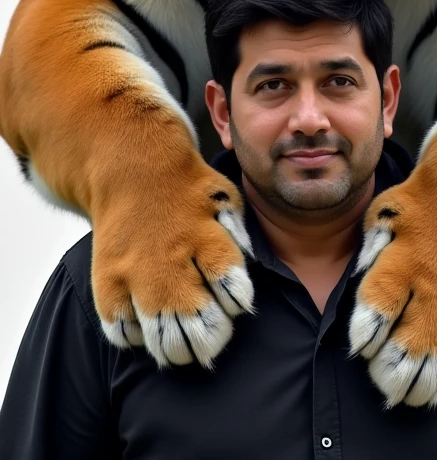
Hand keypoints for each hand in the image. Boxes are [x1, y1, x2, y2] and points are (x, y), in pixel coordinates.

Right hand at [92, 158, 253, 367]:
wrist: (132, 168)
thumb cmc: (189, 189)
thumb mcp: (225, 198)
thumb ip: (238, 235)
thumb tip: (247, 271)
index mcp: (205, 236)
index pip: (230, 285)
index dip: (236, 304)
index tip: (234, 306)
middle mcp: (170, 259)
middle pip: (196, 320)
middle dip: (210, 339)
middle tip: (212, 341)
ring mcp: (136, 273)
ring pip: (159, 333)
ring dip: (176, 350)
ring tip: (184, 351)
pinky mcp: (108, 281)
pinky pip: (121, 328)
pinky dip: (136, 338)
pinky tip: (148, 332)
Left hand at [349, 169, 436, 406]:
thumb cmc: (418, 209)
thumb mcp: (382, 216)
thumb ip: (369, 253)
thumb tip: (357, 283)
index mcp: (402, 262)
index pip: (377, 312)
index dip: (365, 338)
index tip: (362, 348)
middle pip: (409, 351)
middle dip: (391, 376)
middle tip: (384, 381)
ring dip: (423, 388)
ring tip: (410, 394)